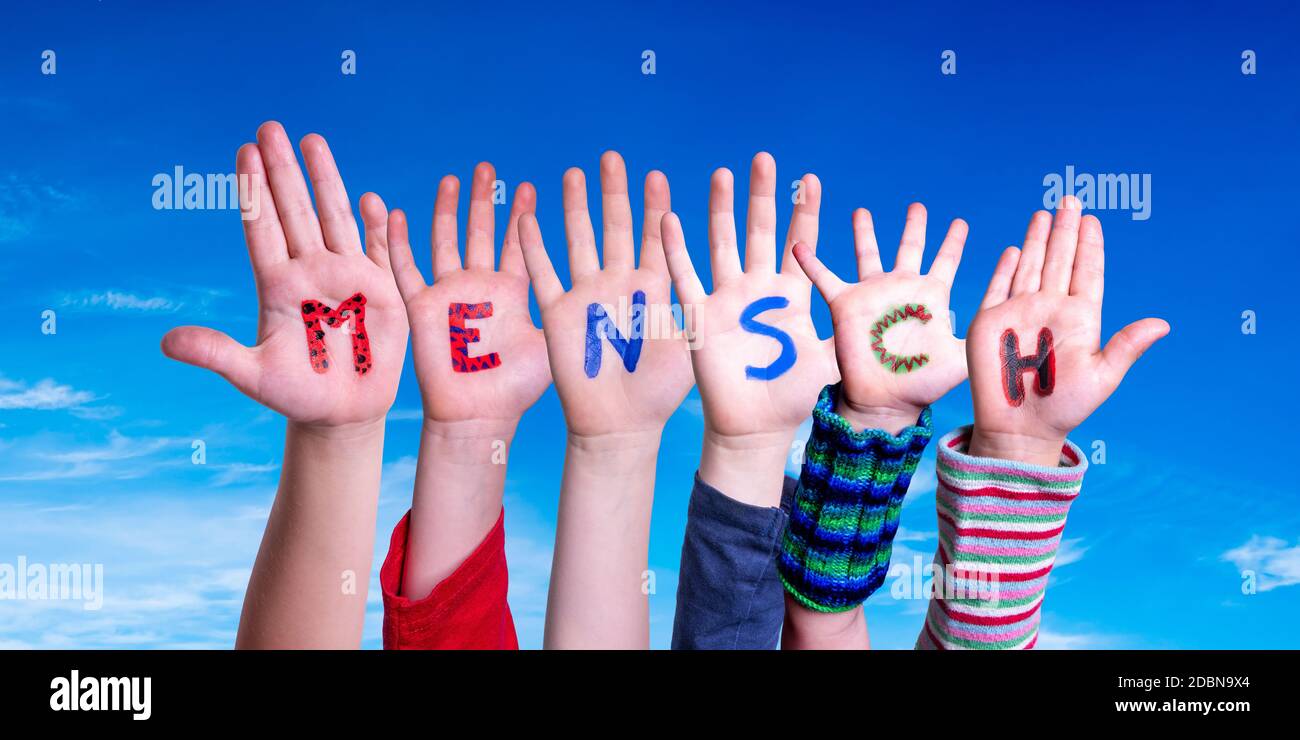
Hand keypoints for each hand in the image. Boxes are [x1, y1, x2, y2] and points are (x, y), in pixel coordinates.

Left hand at [162, 122, 407, 427]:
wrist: (341, 413)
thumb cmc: (295, 395)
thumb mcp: (252, 377)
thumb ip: (215, 354)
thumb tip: (167, 342)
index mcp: (278, 286)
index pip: (262, 228)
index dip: (254, 191)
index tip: (244, 152)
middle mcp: (310, 272)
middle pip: (294, 210)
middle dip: (284, 169)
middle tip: (271, 126)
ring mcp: (347, 279)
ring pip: (333, 218)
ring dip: (324, 180)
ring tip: (312, 140)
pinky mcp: (381, 293)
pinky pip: (377, 250)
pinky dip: (376, 226)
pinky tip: (370, 199)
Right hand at [386, 163, 550, 426]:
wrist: (478, 418)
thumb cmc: (518, 390)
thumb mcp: (553, 341)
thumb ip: (569, 309)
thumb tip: (610, 287)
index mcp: (512, 291)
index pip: (517, 242)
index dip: (520, 214)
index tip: (528, 185)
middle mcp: (479, 287)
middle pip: (480, 231)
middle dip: (483, 199)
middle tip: (487, 166)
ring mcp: (449, 295)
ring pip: (445, 241)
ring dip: (446, 210)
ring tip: (451, 179)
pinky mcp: (421, 309)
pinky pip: (405, 270)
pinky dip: (397, 244)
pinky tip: (394, 215)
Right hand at [518, 152, 693, 437]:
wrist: (620, 424)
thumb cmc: (660, 391)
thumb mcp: (690, 340)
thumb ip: (702, 302)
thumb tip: (735, 274)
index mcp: (652, 287)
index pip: (654, 235)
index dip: (654, 205)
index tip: (656, 173)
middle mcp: (618, 283)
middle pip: (613, 227)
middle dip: (613, 192)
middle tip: (612, 157)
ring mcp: (586, 295)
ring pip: (578, 240)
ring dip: (574, 207)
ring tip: (573, 174)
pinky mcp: (557, 314)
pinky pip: (542, 274)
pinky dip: (533, 247)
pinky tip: (526, 217)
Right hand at [660, 153, 837, 438]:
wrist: (753, 427)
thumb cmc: (792, 397)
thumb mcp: (829, 361)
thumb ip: (848, 334)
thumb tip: (889, 321)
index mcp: (791, 296)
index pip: (800, 244)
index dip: (805, 213)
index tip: (811, 179)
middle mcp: (759, 290)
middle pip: (760, 232)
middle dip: (763, 196)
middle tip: (764, 159)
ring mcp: (728, 300)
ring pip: (723, 243)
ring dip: (721, 209)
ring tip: (721, 174)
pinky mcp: (702, 318)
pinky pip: (686, 278)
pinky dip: (677, 251)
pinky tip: (669, 219)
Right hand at [793, 203, 968, 433]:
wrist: (886, 400)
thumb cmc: (924, 382)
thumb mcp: (961, 354)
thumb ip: (981, 328)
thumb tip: (1010, 313)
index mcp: (931, 296)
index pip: (946, 260)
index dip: (953, 242)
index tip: (961, 222)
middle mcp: (902, 289)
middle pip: (909, 248)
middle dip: (914, 227)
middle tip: (918, 206)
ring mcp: (873, 294)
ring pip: (868, 254)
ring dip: (864, 233)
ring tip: (861, 212)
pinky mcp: (846, 305)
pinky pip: (824, 278)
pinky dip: (811, 262)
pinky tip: (800, 245)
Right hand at [966, 196, 1168, 464]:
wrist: (1020, 427)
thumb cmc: (1065, 407)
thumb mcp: (1102, 376)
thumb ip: (1127, 346)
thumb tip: (1163, 324)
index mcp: (1080, 318)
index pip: (1087, 272)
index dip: (1090, 246)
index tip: (1094, 219)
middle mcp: (1050, 310)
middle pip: (1060, 260)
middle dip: (1065, 230)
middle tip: (1071, 199)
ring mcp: (1019, 313)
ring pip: (1031, 266)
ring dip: (1038, 240)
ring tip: (1045, 213)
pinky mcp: (990, 321)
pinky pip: (998, 287)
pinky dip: (1006, 267)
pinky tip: (1016, 249)